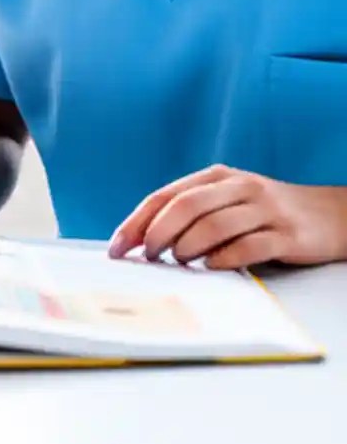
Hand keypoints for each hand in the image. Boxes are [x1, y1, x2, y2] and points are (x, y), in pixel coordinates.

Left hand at [108, 164, 346, 268]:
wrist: (333, 214)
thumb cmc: (266, 213)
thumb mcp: (227, 201)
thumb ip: (191, 214)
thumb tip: (142, 242)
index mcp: (217, 177)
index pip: (166, 196)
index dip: (136, 222)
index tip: (117, 247)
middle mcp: (240, 187)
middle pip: (186, 207)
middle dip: (157, 234)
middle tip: (147, 256)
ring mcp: (266, 209)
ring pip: (213, 225)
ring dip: (187, 247)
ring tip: (178, 261)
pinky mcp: (288, 234)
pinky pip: (248, 246)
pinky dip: (223, 258)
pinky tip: (211, 266)